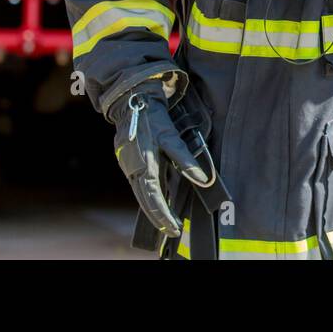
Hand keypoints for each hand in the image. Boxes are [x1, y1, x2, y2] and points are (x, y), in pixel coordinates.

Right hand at [109, 79, 208, 236]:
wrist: (131, 101)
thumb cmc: (152, 117)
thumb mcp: (171, 136)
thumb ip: (185, 159)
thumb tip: (203, 179)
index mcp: (144, 165)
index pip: (154, 199)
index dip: (164, 215)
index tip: (174, 228)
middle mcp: (134, 170)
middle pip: (145, 201)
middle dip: (159, 217)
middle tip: (172, 230)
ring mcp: (129, 166)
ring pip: (141, 194)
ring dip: (153, 208)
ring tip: (167, 221)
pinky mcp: (129, 162)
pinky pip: (139, 184)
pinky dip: (148, 195)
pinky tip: (157, 199)